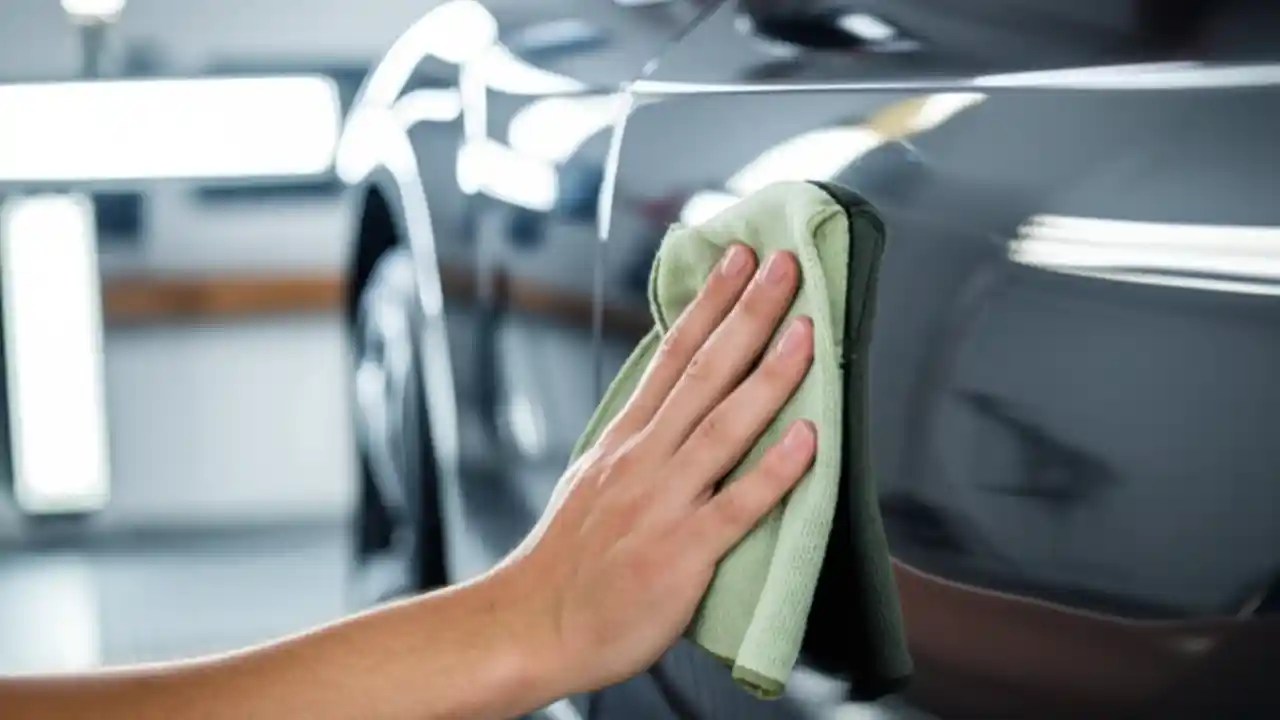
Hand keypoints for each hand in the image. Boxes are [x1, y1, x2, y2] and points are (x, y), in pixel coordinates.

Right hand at [506, 245, 816, 695]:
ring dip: (769, 375)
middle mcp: (643, 458)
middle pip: (702, 372)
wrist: (533, 625)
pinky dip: (774, 470)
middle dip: (747, 313)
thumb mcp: (593, 478)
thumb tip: (672, 402)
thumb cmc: (569, 558)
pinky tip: (809, 438)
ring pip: (724, 426)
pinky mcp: (682, 553)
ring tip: (807, 330)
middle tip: (785, 265)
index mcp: (625, 438)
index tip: (738, 259)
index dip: (709, 303)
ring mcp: (662, 503)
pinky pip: (738, 506)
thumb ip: (637, 440)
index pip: (671, 354)